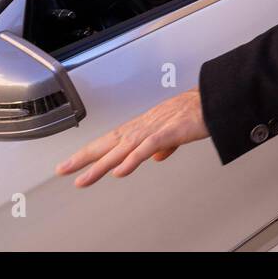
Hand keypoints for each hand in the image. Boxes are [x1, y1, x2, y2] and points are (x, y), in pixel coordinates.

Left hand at [56, 88, 208, 186]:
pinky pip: (146, 148)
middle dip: (84, 157)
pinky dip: (131, 160)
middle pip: (108, 143)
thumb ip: (164, 145)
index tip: (73, 163)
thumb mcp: (176, 131)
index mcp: (144, 125)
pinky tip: (119, 171)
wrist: (215, 99)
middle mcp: (144, 125)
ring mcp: (155, 128)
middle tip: (63, 169)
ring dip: (100, 165)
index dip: (91, 152)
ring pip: (122, 148)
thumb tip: (156, 157)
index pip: (111, 140)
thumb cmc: (197, 112)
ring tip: (83, 179)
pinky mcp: (169, 132)